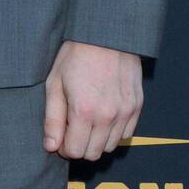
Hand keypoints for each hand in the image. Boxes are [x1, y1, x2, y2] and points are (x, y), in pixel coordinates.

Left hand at [43, 39, 142, 159]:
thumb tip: (51, 146)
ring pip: (110, 146)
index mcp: (84, 111)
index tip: (60, 138)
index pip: (75, 151)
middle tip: (72, 130)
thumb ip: (53, 118)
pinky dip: (113, 132)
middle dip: (79, 147)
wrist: (105, 34)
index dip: (64, 148)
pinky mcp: (137, 106)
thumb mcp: (54, 83)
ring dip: (96, 140)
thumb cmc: (75, 55)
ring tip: (87, 121)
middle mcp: (108, 116)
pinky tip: (102, 116)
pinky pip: (126, 134)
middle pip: (93, 153)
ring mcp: (125, 112)